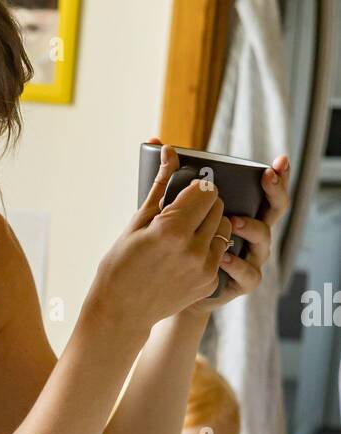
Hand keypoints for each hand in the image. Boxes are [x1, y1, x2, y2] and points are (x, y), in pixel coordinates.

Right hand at [88, 142, 230, 334]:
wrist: (121, 312)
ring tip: (187, 233)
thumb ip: (160, 186)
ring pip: (224, 227)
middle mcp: (193, 249)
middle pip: (218, 206)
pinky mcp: (209, 281)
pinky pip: (220, 251)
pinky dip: (208, 247)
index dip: (195, 188)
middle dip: (204, 204)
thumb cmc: (121, 265)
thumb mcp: (136, 222)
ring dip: (211, 224)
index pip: (205, 191)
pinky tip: (185, 255)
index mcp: (172, 229)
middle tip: (184, 212)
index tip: (184, 193)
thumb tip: (169, 151)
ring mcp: (204, 268)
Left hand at [179, 146, 291, 313]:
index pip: (266, 190)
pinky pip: (249, 274)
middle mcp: (250, 232)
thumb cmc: (171, 245)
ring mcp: (249, 257)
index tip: (277, 161)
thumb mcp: (167, 212)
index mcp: (241, 211)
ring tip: (233, 220)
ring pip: (263, 239)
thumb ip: (167, 179)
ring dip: (251, 226)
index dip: (276, 175)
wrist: (166, 290)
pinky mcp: (241, 283)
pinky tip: (223, 257)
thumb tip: (156, 143)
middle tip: (266, 177)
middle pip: (274, 210)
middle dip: (275, 191)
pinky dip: (238, 264)